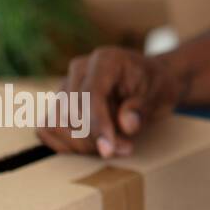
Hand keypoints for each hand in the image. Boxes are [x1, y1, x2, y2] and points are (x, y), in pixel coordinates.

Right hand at [37, 46, 184, 157]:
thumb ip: (144, 108)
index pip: (91, 94)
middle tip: (124, 148)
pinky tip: (92, 145)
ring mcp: (66, 85)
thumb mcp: (161, 94)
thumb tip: (126, 123)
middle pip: (72, 112)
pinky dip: (66, 144)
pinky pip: (48, 129)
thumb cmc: (156, 85)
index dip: (97, 124)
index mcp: (106, 60)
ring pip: (56, 123)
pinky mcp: (59, 103)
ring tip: (112, 146)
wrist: (150, 81)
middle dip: (95, 138)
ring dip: (81, 144)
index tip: (109, 149)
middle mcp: (80, 69)